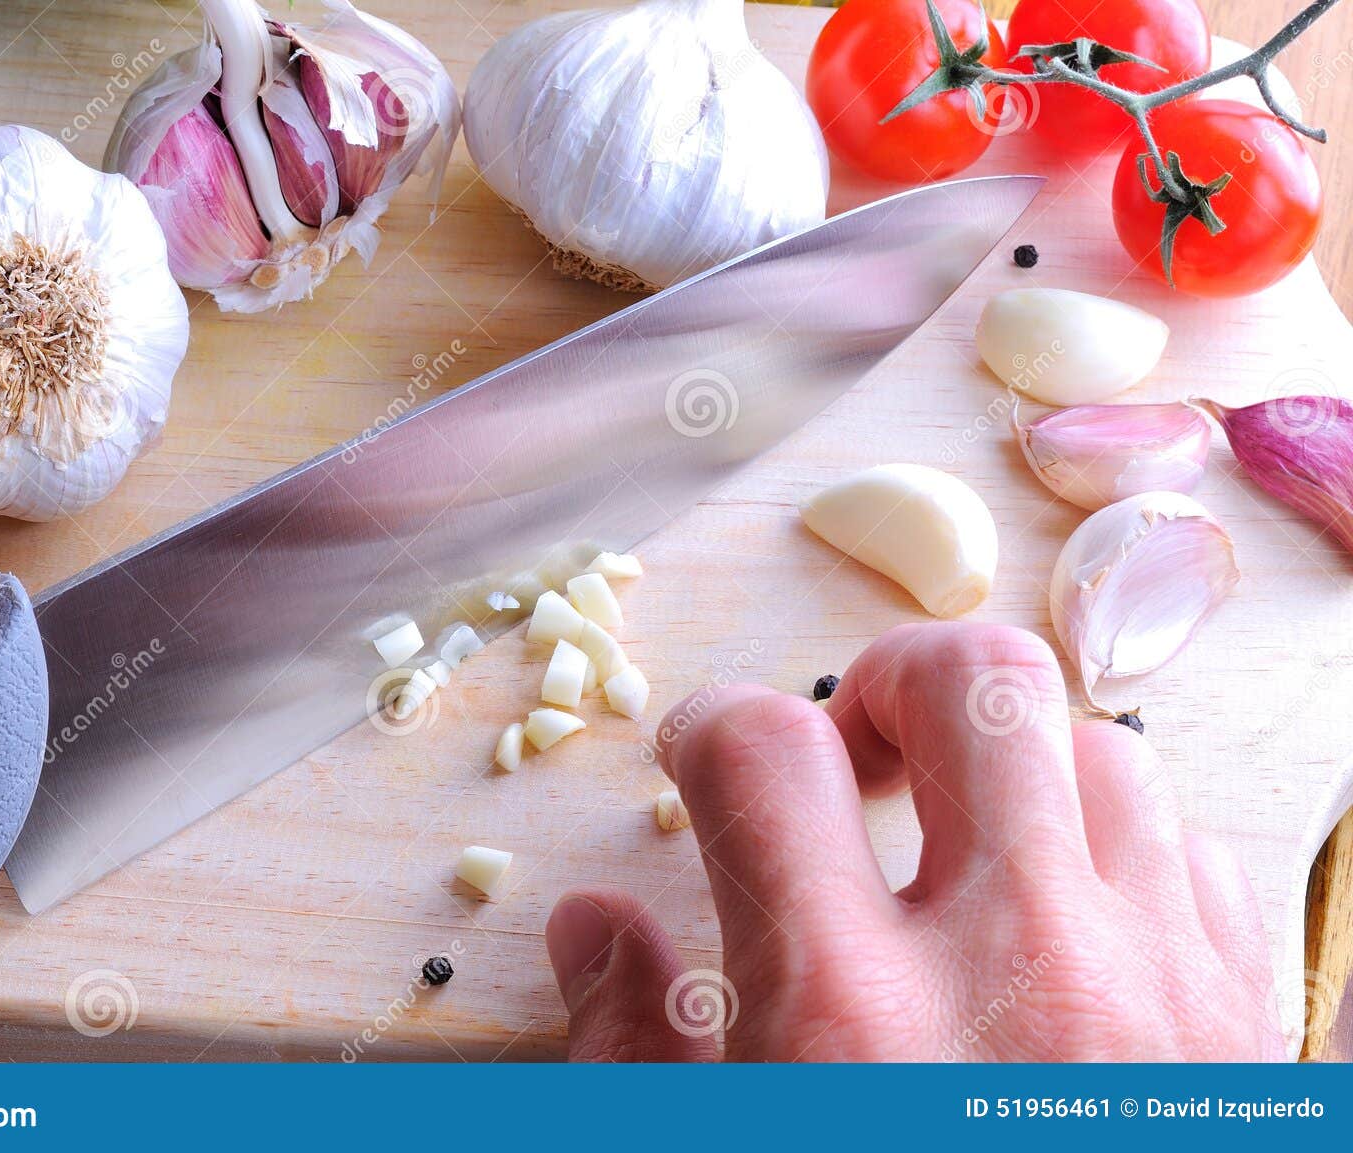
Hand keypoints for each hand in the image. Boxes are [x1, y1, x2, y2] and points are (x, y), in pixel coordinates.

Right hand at [545, 622, 1283, 1060]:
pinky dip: (1124, 853)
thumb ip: (633, 1050)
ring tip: (965, 841)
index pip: (764, 754)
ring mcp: (1162, 999)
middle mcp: (1019, 974)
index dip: (714, 728)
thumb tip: (596, 924)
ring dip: (1017, 769)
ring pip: (1106, 755)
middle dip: (894, 682)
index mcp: (849, 1018)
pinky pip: (1200, 860)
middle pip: (975, 686)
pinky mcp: (1253, 1041)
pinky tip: (1070, 921)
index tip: (709, 765)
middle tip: (857, 748)